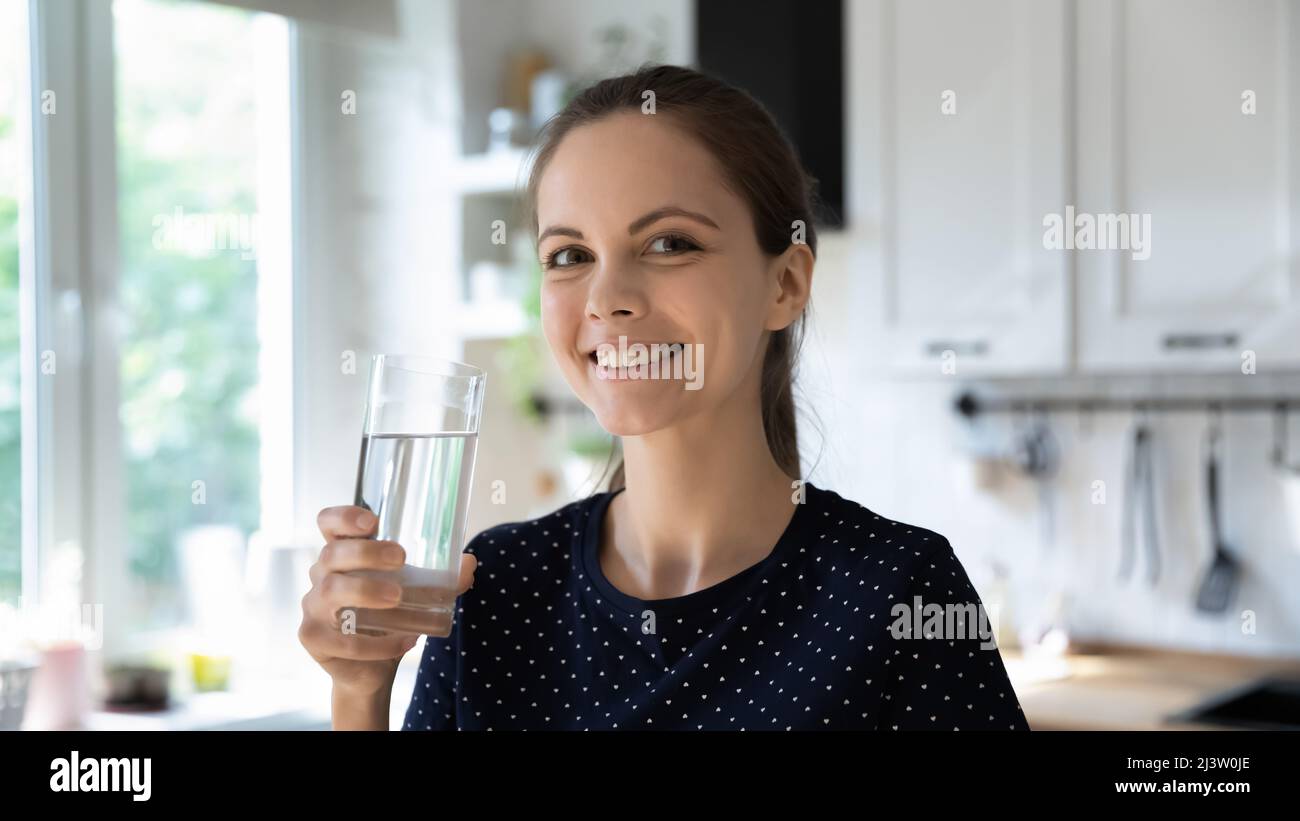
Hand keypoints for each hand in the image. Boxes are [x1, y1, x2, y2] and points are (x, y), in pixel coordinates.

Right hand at [298, 505, 477, 695]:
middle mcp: (321, 575)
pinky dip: (377, 643)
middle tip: (401, 558)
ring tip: (397, 598)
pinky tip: (406, 641)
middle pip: (332, 554)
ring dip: (366, 592)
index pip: (328, 523)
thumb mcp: (415, 593)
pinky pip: (342, 640)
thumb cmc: (388, 618)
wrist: (371, 668)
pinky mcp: (314, 638)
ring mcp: (313, 607)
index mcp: (343, 554)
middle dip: (366, 552)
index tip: (372, 521)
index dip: (343, 517)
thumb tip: (469, 563)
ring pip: (331, 592)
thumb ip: (442, 579)